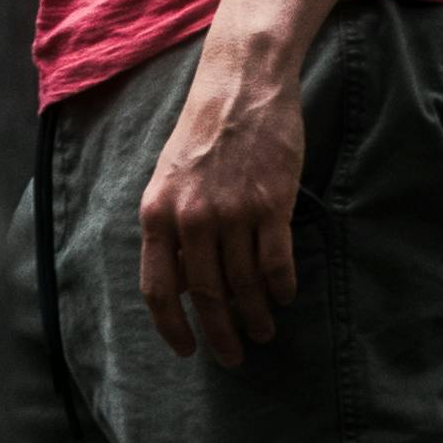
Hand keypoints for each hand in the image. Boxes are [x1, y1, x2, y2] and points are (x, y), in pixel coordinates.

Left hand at [137, 15, 315, 365]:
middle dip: (221, 334)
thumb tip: (183, 284)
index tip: (187, 351)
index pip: (159, 289)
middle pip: (206, 295)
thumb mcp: (169, 179)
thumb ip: (171, 229)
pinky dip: (281, 286)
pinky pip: (276, 261)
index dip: (172, 327)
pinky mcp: (271, 203)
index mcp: (158, 213)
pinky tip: (284, 297)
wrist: (241, 85)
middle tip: (234, 357)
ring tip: (264, 331)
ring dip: (256, 316)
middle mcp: (192, 218)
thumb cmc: (203, 132)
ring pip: (244, 284)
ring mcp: (233, 211)